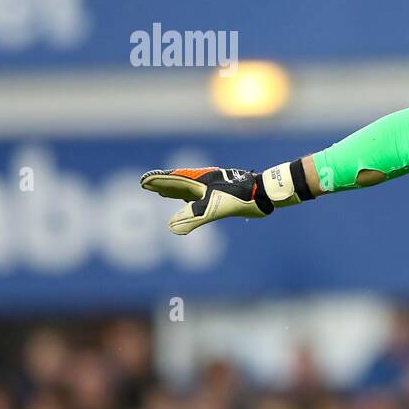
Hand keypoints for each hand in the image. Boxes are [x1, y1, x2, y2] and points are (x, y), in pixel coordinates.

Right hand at [140, 166, 272, 234]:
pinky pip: (202, 196)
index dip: (158, 182)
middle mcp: (205, 182)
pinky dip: (191, 198)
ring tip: (164, 193)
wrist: (265, 194)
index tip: (143, 182)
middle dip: (163, 185)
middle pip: (179, 183)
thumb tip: (171, 229)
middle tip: (147, 185)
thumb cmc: (242, 197)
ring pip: (190, 189)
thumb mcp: (215, 209)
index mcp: (200, 180)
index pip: (174, 180)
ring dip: (176, 191)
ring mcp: (215, 188)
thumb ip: (193, 218)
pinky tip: (192, 201)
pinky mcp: (224, 195)